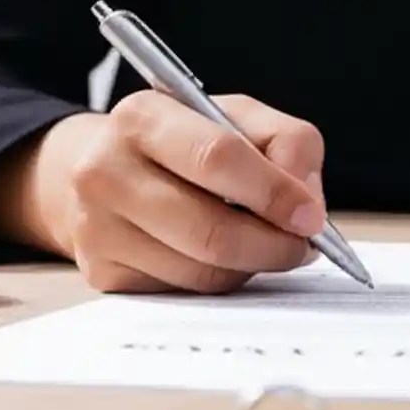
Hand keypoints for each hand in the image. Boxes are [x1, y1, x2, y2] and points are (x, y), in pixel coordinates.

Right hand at [0, 92, 326, 293]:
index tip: (312, 217)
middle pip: (210, 231)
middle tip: (303, 246)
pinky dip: (219, 280)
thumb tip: (307, 202)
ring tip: (264, 245)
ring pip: (201, 272)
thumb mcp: (237, 117)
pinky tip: (223, 257)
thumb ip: (288, 143)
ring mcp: (97, 228)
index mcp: (142, 117)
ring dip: (250, 266)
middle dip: (272, 245)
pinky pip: (184, 292)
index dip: (274, 193)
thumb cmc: (183, 142)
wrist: (102, 169)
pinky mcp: (102, 273)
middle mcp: (106, 171)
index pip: (218, 158)